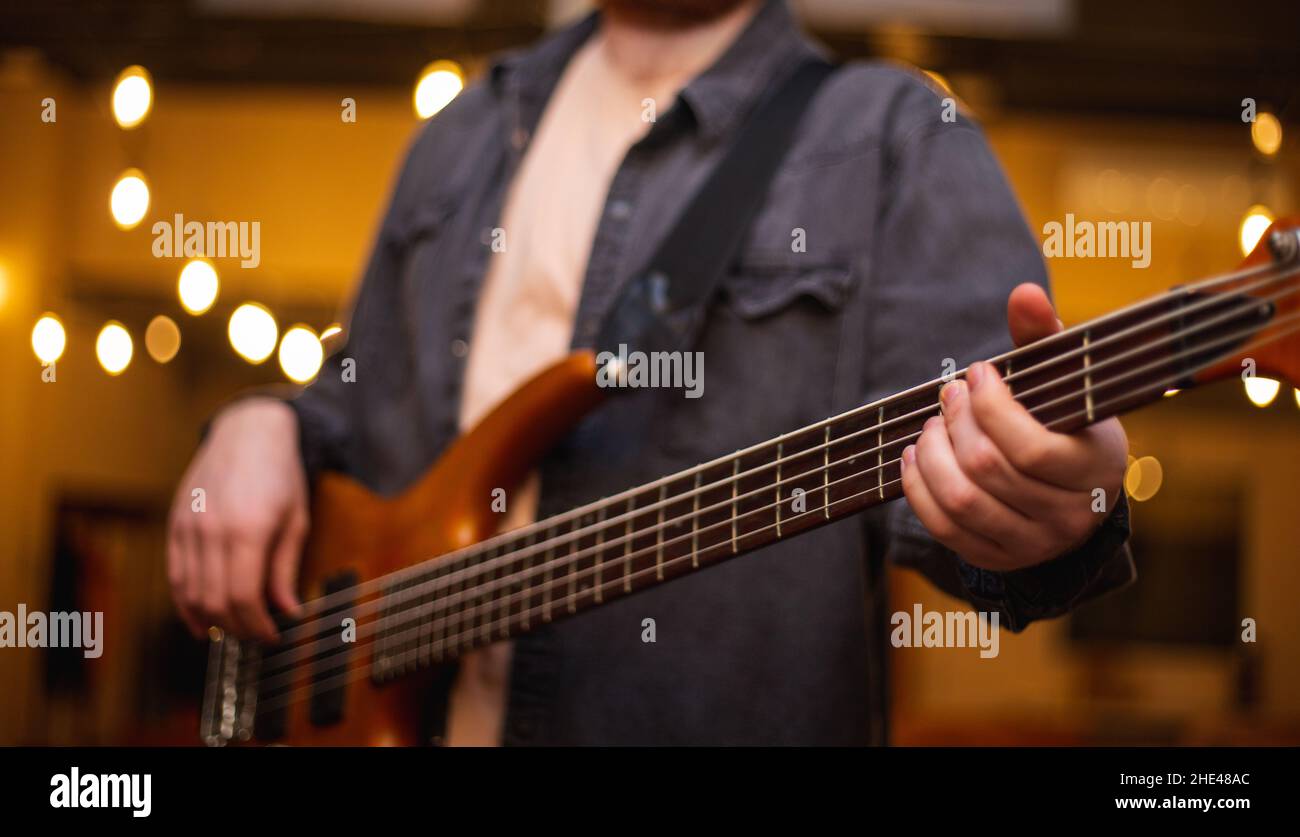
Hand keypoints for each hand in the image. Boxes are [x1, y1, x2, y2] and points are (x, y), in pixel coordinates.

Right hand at [167, 398, 306, 640]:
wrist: (248, 431)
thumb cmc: (281, 474)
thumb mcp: (296, 521)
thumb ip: (285, 569)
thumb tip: (287, 612)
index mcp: (247, 530)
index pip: (244, 598)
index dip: (258, 626)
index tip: (273, 637)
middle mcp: (211, 531)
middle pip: (215, 601)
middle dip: (238, 628)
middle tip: (257, 637)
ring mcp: (188, 527)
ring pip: (189, 593)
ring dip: (211, 620)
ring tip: (234, 631)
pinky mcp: (175, 525)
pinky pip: (175, 575)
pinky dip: (185, 603)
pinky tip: (202, 620)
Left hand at [899, 283, 1127, 570]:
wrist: (1075, 498)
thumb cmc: (1066, 425)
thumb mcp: (1066, 382)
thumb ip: (1044, 337)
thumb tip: (1023, 292)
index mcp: (1096, 468)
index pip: (1032, 450)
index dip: (991, 408)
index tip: (976, 374)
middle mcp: (1068, 515)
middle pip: (989, 470)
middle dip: (956, 424)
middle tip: (947, 394)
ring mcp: (1032, 543)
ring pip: (962, 501)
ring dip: (933, 456)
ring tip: (930, 425)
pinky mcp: (996, 557)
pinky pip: (944, 528)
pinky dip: (918, 488)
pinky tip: (915, 457)